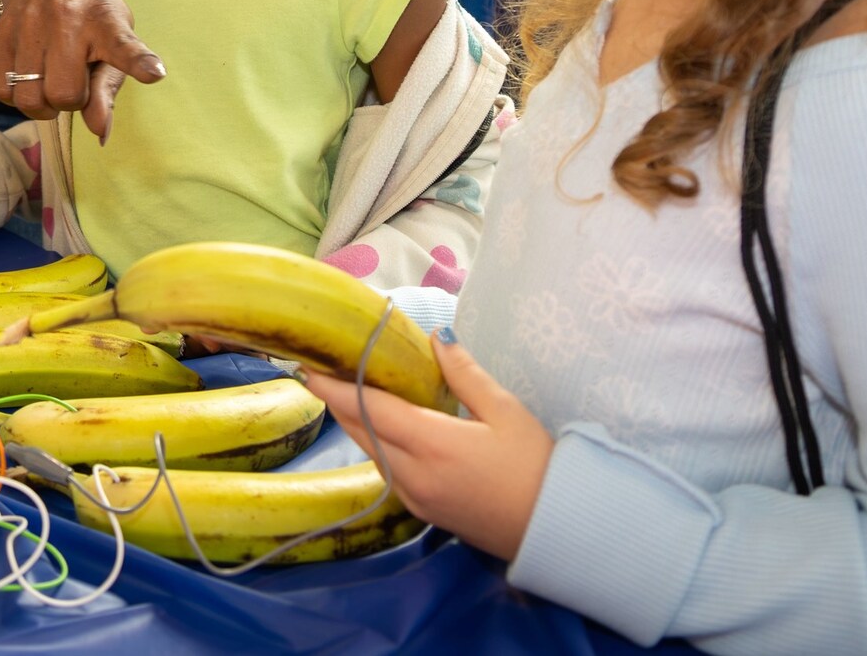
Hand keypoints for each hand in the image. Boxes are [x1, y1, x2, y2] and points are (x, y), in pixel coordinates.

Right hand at [0, 0, 164, 141]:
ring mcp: (28, 26)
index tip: (154, 73)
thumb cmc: (88, 16)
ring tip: (50, 82)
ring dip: (42, 104)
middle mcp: (65, 19)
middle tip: (75, 82)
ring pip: (29, 98)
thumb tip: (100, 132)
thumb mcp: (111, 40)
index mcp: (104, 20)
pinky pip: (2, 92)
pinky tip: (28, 80)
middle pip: (65, 94)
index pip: (122, 44)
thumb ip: (108, 87)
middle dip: (71, 101)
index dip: (138, 62)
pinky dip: (16, 97)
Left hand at [300, 338, 552, 562]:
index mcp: (432, 445)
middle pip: (363, 432)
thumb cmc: (537, 466)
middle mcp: (414, 475)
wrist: (556, 529)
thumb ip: (465, 373)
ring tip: (348, 392)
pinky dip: (377, 446)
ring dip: (357, 425)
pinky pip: (388, 472)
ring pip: (372, 454)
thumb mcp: (506, 411)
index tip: (310, 368)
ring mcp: (416, 498)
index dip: (337, 388)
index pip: (370, 410)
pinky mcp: (424, 512)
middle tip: (326, 370)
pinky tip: (383, 429)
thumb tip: (437, 338)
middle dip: (340, 402)